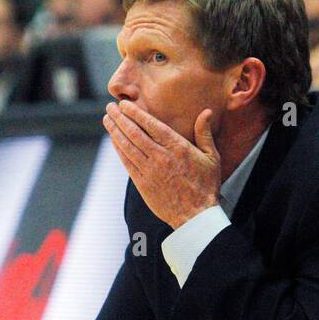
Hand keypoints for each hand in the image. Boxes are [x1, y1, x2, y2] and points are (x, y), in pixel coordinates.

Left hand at [103, 100, 221, 227]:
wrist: (196, 215)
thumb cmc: (206, 185)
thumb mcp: (211, 157)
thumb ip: (204, 134)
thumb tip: (205, 112)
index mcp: (177, 147)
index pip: (151, 125)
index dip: (135, 113)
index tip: (124, 104)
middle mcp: (161, 157)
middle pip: (135, 133)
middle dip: (120, 118)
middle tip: (110, 107)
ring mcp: (150, 171)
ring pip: (127, 146)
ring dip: (115, 131)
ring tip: (106, 119)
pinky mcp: (143, 184)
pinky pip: (127, 163)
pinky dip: (118, 150)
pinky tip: (113, 140)